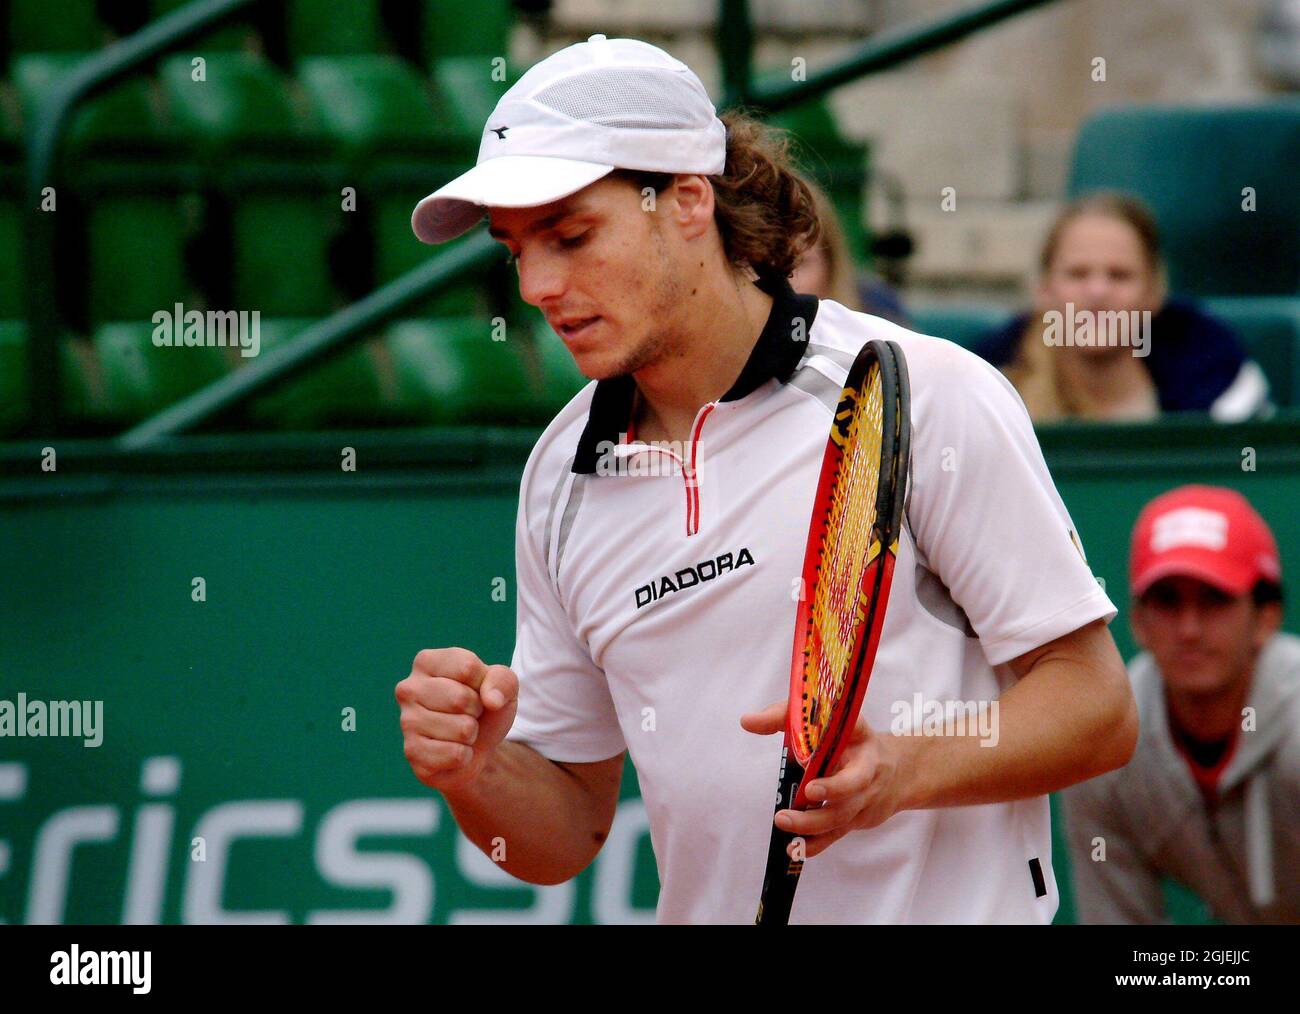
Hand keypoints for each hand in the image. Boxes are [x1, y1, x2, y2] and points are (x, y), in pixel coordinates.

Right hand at [396, 647, 517, 793]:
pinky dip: (465, 755)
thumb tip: (492, 701)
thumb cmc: (484, 707)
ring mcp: (407, 721)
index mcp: (426, 661)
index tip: (477, 689)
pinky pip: (456, 754)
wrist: (476, 746)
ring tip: (462, 731)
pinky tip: (454, 750)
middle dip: (477, 710)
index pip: (467, 667)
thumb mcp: (503, 685)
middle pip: (460, 699)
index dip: (484, 683)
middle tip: (470, 714)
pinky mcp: (412, 752)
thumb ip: (503, 680)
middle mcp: (408, 689)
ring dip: (472, 734)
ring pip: (462, 729)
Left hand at [741, 700, 908, 858]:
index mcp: (863, 749)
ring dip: (810, 829)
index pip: (855, 765)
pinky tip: (795, 850)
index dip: (836, 782)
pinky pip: (836, 835)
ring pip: (839, 820)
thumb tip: (747, 721)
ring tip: (783, 826)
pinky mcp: (855, 820)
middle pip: (846, 798)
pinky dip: (816, 845)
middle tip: (784, 815)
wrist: (899, 770)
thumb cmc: (853, 739)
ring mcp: (862, 802)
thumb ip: (787, 716)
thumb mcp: (830, 718)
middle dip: (817, 809)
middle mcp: (867, 778)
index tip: (811, 787)